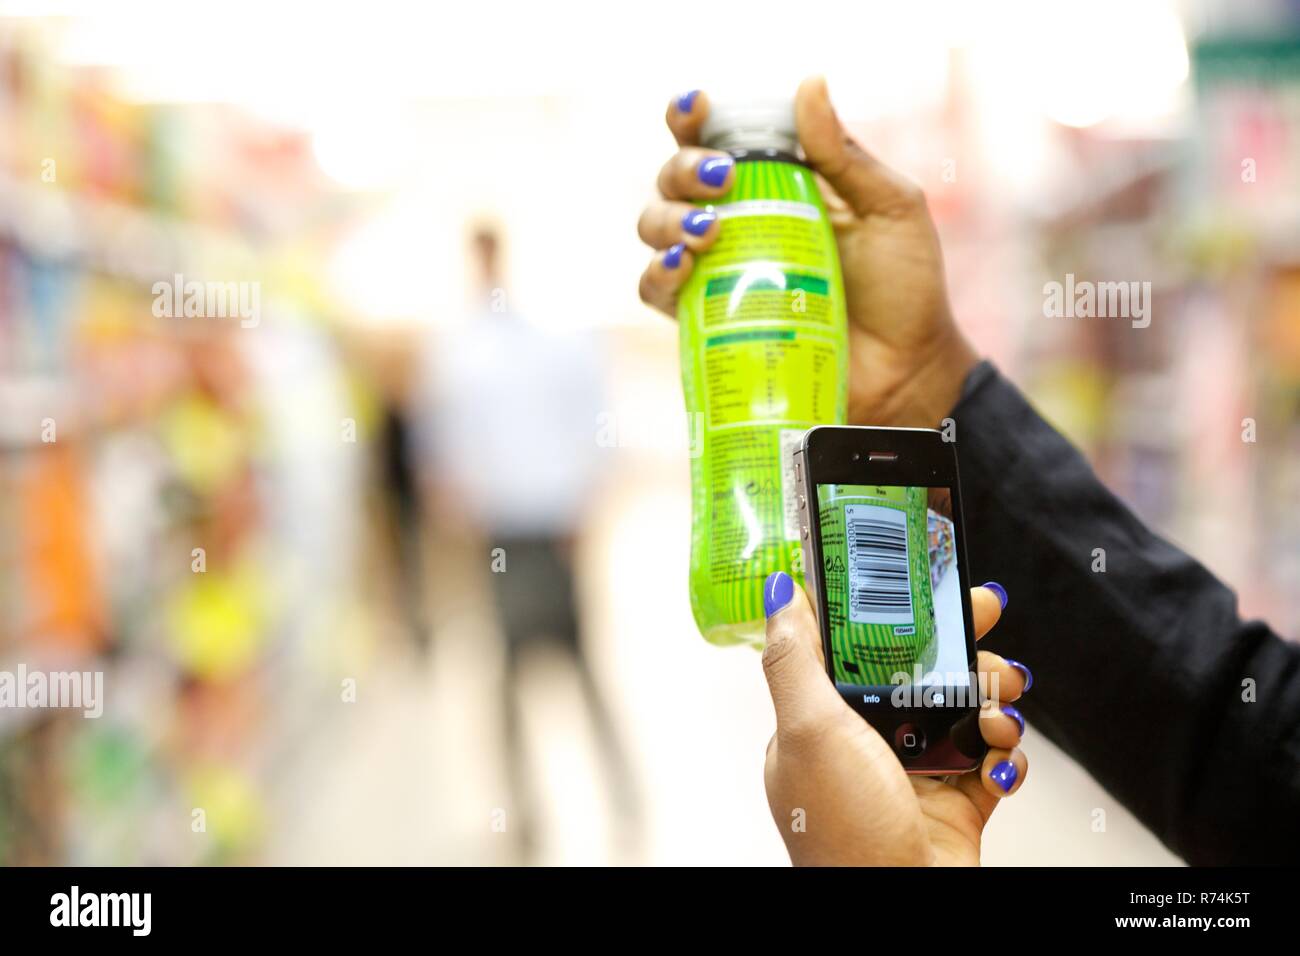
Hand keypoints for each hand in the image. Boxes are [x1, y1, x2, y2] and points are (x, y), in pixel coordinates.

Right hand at [637, 79, 976, 427]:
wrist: (904, 370)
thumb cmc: (904, 286)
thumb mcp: (889, 210)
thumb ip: (844, 155)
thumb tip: (809, 85)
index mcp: (778, 183)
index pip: (718, 138)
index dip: (693, 118)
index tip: (697, 108)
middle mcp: (738, 221)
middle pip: (673, 178)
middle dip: (683, 170)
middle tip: (721, 182)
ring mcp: (719, 271)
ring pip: (655, 228)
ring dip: (666, 219)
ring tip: (707, 231)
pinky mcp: (708, 322)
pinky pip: (656, 291)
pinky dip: (656, 274)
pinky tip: (680, 266)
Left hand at [760, 572, 1029, 865]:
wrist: (906, 909)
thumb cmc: (846, 833)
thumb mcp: (807, 732)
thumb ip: (794, 658)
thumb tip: (780, 590)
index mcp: (822, 723)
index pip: (856, 646)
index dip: (892, 609)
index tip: (924, 578)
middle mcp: (866, 743)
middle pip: (919, 669)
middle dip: (959, 642)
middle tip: (988, 616)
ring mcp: (914, 772)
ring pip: (964, 706)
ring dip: (992, 698)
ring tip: (999, 710)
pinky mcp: (957, 801)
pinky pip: (991, 757)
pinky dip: (1005, 754)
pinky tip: (1001, 759)